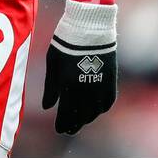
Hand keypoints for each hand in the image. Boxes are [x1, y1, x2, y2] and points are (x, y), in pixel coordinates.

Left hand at [42, 0, 117, 134]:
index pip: (66, 113)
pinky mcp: (111, 81)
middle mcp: (86, 89)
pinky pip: (107, 103)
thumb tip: (47, 107)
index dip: (62, 124)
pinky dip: (100, 109)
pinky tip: (94, 111)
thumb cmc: (65, 42)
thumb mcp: (52, 63)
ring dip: (86, 119)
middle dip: (74, 125)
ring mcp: (100, 86)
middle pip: (81, 116)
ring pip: (94, 112)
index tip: (59, 130)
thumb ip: (50, 87)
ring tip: (79, 121)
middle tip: (68, 130)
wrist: (90, 27)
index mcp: (69, 85)